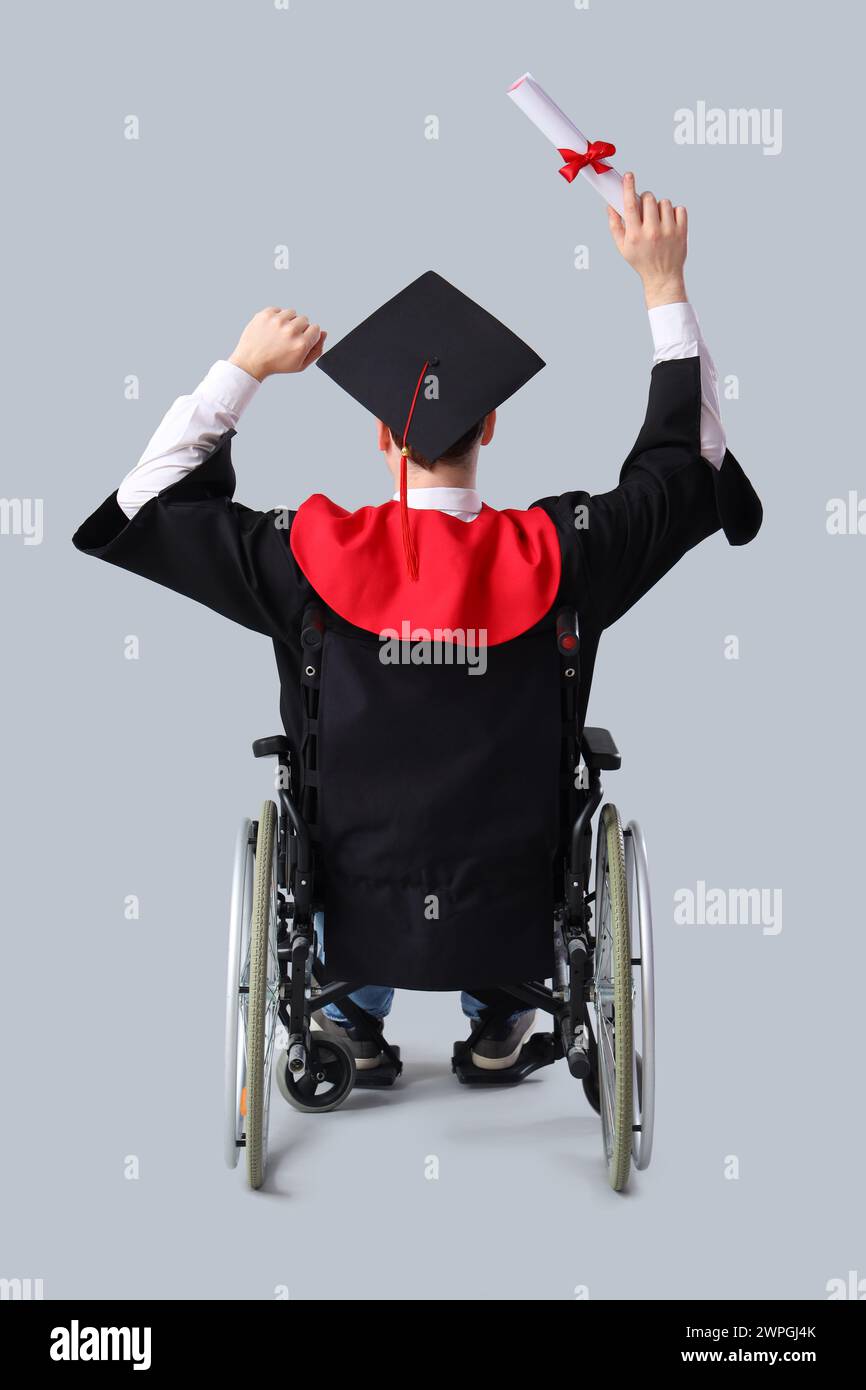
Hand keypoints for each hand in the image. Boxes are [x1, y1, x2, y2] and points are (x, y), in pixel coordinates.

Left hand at [229, 307, 325, 380]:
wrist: (251, 361)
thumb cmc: (276, 364)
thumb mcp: (300, 364)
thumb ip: (316, 350)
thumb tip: (323, 333)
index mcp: (301, 344)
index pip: (316, 328)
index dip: (309, 335)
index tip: (300, 340)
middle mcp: (291, 331)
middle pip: (305, 319)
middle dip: (298, 328)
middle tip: (287, 339)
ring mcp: (277, 321)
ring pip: (292, 312)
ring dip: (288, 321)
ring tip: (279, 333)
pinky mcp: (266, 314)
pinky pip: (279, 310)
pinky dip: (276, 318)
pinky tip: (271, 329)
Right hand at [607, 172, 687, 308]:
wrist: (662, 277)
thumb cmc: (640, 261)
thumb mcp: (622, 247)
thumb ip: (615, 225)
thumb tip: (610, 205)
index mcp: (635, 235)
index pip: (631, 205)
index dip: (629, 187)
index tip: (629, 175)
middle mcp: (652, 232)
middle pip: (650, 198)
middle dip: (646, 199)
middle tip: (646, 208)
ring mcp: (669, 232)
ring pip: (665, 202)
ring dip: (660, 207)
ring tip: (658, 220)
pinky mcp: (682, 232)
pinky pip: (680, 209)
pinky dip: (674, 212)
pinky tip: (669, 223)